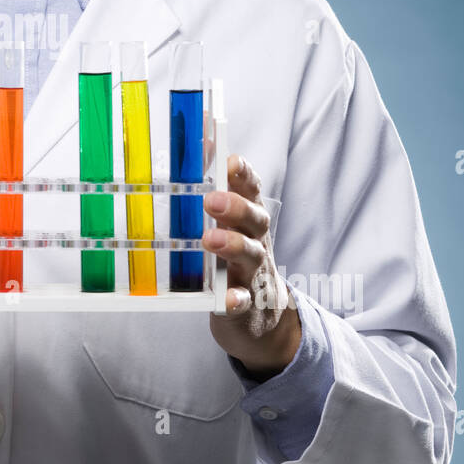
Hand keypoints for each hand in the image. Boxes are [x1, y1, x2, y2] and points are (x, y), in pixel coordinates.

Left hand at [203, 154, 299, 380]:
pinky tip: (228, 298)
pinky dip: (237, 300)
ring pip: (251, 256)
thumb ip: (216, 192)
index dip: (243, 174)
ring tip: (211, 240)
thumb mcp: (228, 226)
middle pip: (255, 219)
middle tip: (212, 200)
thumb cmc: (235, 260)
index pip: (251, 190)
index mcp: (248, 220)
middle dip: (236, 207)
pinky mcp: (246, 306)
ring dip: (233, 245)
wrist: (263, 317)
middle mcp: (256, 242)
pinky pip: (243, 302)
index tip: (230, 161)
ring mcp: (253, 274)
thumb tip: (200, 146)